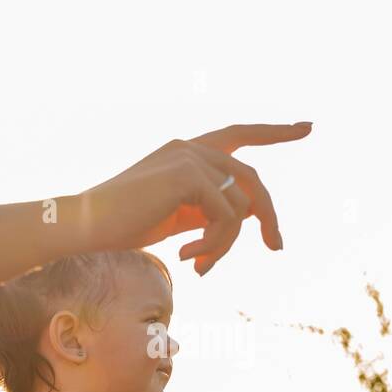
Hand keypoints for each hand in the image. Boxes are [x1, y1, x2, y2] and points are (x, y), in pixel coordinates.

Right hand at [75, 121, 312, 275]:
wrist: (85, 226)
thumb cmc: (122, 226)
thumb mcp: (176, 216)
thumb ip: (208, 209)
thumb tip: (245, 219)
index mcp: (187, 152)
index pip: (238, 134)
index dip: (274, 132)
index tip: (307, 127)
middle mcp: (191, 147)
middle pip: (252, 179)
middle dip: (269, 216)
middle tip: (277, 247)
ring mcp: (190, 158)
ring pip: (241, 206)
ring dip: (226, 244)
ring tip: (199, 264)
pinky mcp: (188, 176)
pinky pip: (227, 217)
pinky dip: (214, 245)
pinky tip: (186, 258)